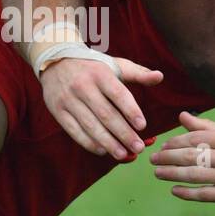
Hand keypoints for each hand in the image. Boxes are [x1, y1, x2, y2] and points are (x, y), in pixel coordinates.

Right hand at [41, 56, 162, 159]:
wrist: (55, 61)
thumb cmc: (93, 67)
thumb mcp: (115, 65)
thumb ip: (138, 73)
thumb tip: (160, 76)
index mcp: (100, 73)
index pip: (118, 94)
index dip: (130, 110)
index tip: (143, 126)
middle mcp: (82, 86)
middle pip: (105, 114)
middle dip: (123, 133)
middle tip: (139, 147)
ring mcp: (68, 99)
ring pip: (90, 125)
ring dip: (108, 142)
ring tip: (123, 154)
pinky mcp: (58, 110)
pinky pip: (74, 130)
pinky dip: (89, 142)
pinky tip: (103, 150)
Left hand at [149, 112, 214, 208]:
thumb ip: (208, 127)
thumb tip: (182, 116)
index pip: (197, 139)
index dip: (176, 143)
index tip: (162, 146)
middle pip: (194, 157)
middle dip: (169, 158)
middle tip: (152, 160)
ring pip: (197, 176)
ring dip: (173, 175)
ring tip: (158, 173)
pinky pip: (207, 194)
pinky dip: (188, 193)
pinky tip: (175, 190)